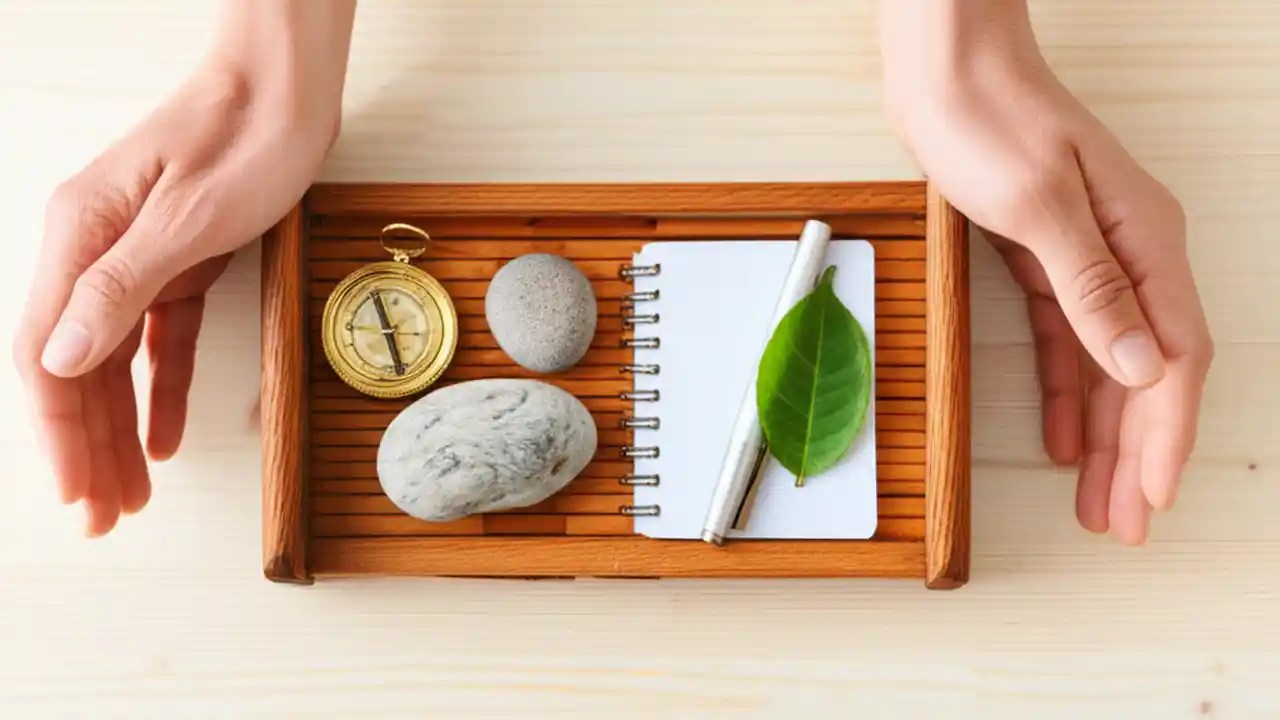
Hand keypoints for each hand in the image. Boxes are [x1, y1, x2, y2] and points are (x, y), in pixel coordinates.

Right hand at [12, 2, 352, 535]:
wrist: (287, 90)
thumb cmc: (244, 137)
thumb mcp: (187, 216)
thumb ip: (119, 287)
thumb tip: (58, 358)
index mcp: (79, 236)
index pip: (46, 354)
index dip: (57, 432)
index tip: (74, 492)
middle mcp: (94, 251)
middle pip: (75, 369)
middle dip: (85, 448)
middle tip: (103, 517)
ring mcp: (134, 258)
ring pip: (114, 363)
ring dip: (119, 431)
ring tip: (130, 495)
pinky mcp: (177, 263)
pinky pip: (159, 340)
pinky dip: (161, 391)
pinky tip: (165, 438)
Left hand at [880, 1, 1213, 543]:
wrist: (947, 71)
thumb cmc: (992, 120)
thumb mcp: (1040, 206)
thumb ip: (1093, 288)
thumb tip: (1140, 365)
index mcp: (1146, 243)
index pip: (1173, 360)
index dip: (1164, 436)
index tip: (1150, 496)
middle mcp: (1129, 255)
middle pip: (1145, 375)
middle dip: (1136, 453)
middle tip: (1121, 520)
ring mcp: (1089, 258)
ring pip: (1106, 367)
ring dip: (1101, 434)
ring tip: (1093, 497)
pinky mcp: (1045, 257)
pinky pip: (1067, 340)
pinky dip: (1064, 391)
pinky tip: (1058, 435)